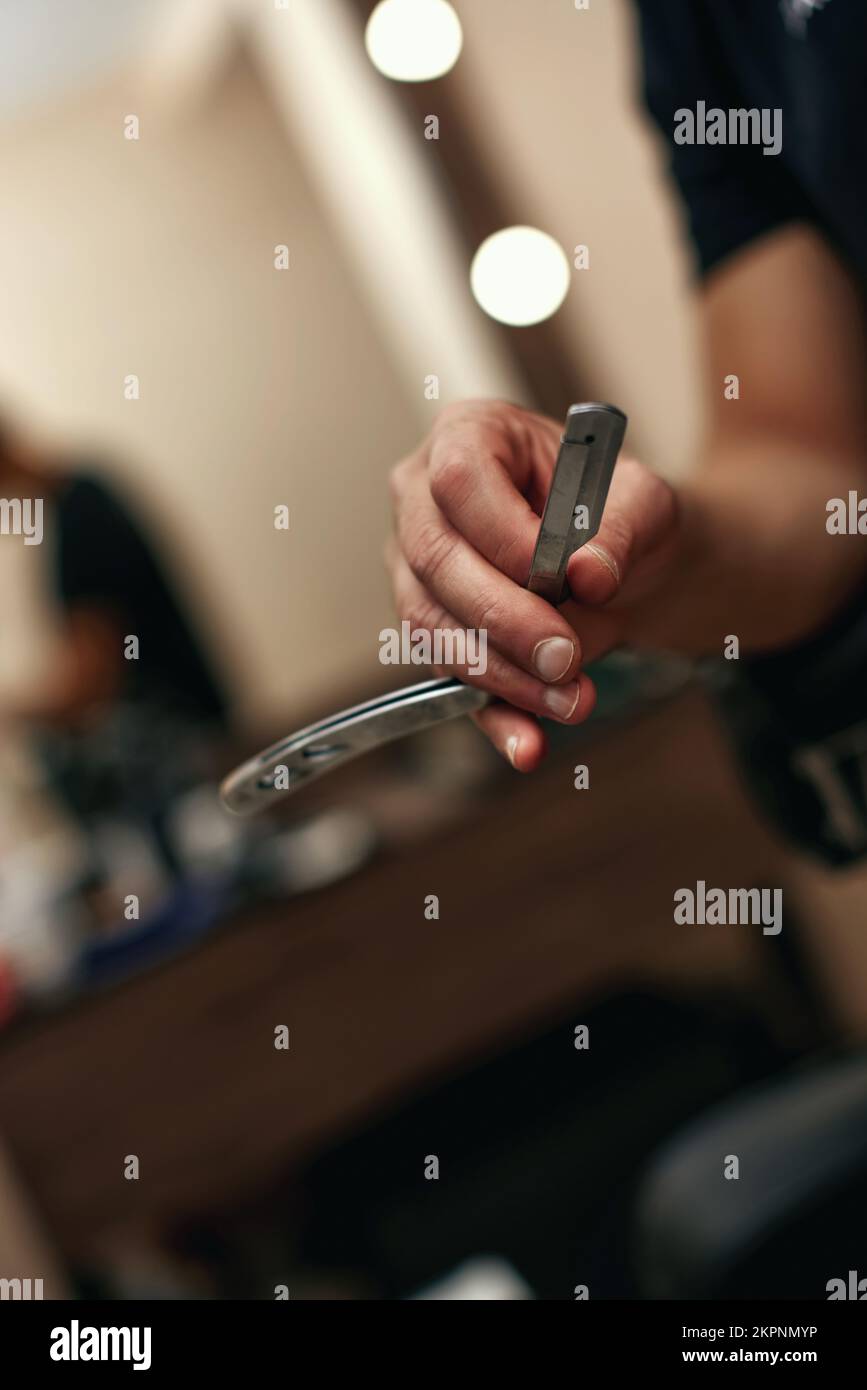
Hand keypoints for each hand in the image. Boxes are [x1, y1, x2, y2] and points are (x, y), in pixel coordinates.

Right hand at [386, 399, 680, 770]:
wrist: (625, 565)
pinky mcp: (434, 630)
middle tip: (566, 660)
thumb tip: (587, 576)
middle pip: (435, 561)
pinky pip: (449, 679)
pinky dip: (493, 718)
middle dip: (503, 620)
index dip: (502, 536)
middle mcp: (423, 498)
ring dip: (503, 675)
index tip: (560, 578)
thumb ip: (622, 528)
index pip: (459, 481)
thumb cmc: (624, 515)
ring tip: (572, 699)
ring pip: (432, 626)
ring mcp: (416, 568)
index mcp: (470, 436)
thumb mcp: (646, 504)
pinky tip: (529, 746)